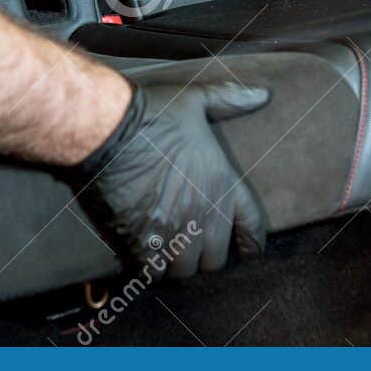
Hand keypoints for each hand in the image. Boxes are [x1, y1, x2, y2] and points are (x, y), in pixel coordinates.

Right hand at [72, 80, 269, 277]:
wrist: (107, 131)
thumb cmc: (151, 114)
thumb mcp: (196, 100)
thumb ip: (230, 100)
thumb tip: (263, 95)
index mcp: (223, 183)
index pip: (252, 228)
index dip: (251, 244)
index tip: (248, 251)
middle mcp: (204, 214)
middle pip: (215, 259)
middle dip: (205, 255)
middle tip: (189, 245)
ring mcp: (174, 233)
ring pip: (184, 272)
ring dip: (175, 265)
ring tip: (164, 253)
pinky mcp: (141, 245)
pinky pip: (153, 275)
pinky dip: (148, 270)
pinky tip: (139, 256)